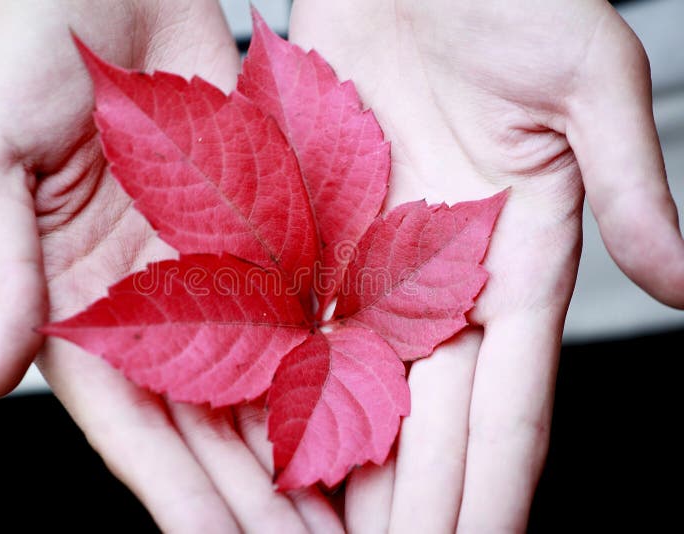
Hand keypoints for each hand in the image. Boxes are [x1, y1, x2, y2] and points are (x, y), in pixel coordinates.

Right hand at [0, 1, 341, 530]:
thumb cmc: (24, 41)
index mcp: (75, 300)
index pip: (129, 421)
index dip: (174, 491)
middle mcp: (151, 297)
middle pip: (207, 421)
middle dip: (253, 496)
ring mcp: (214, 266)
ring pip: (263, 377)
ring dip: (301, 448)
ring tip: (346, 515)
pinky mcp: (267, 223)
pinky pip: (303, 302)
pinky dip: (332, 362)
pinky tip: (368, 410)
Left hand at [289, 0, 683, 530]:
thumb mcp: (584, 80)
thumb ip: (628, 182)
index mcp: (517, 257)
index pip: (510, 398)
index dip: (496, 483)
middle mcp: (443, 275)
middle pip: (430, 418)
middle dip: (416, 505)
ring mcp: (372, 259)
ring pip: (361, 390)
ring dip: (350, 470)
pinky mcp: (312, 229)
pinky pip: (294, 324)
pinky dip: (284, 389)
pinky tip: (272, 447)